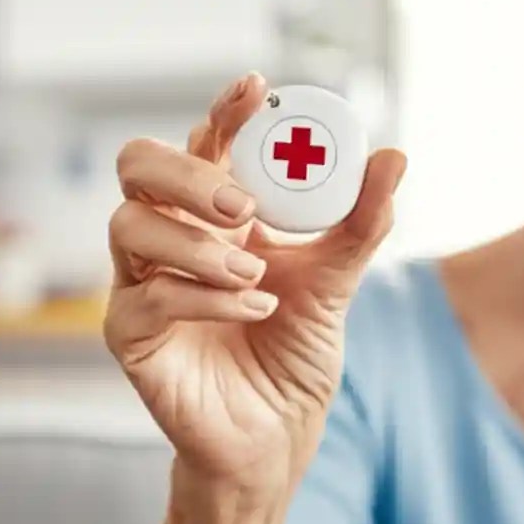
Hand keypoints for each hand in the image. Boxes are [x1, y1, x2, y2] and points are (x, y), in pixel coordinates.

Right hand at [103, 72, 406, 496]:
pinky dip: (202, 298)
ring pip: (128, 226)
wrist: (277, 435)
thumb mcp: (338, 282)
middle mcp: (170, 239)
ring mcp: (141, 284)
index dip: (222, 111)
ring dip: (197, 244)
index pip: (204, 144)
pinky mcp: (129, 335)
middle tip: (243, 207)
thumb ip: (361, 223)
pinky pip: (144, 298)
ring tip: (257, 274)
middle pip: (139, 167)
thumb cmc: (294, 352)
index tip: (255, 88)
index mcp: (213, 215)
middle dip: (188, 173)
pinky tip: (253, 307)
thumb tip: (394, 156)